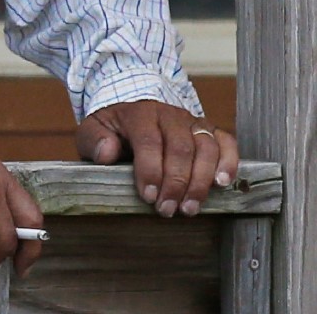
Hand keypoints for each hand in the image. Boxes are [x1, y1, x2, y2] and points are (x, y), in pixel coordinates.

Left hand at [75, 100, 239, 217]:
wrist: (133, 114)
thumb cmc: (113, 129)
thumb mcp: (93, 130)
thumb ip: (94, 139)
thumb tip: (106, 153)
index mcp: (139, 113)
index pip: (148, 141)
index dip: (150, 170)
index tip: (149, 196)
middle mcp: (169, 114)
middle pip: (180, 148)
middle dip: (176, 183)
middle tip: (167, 210)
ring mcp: (192, 122)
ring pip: (206, 148)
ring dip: (201, 181)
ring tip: (190, 207)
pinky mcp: (209, 131)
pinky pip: (226, 142)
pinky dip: (229, 162)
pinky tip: (222, 184)